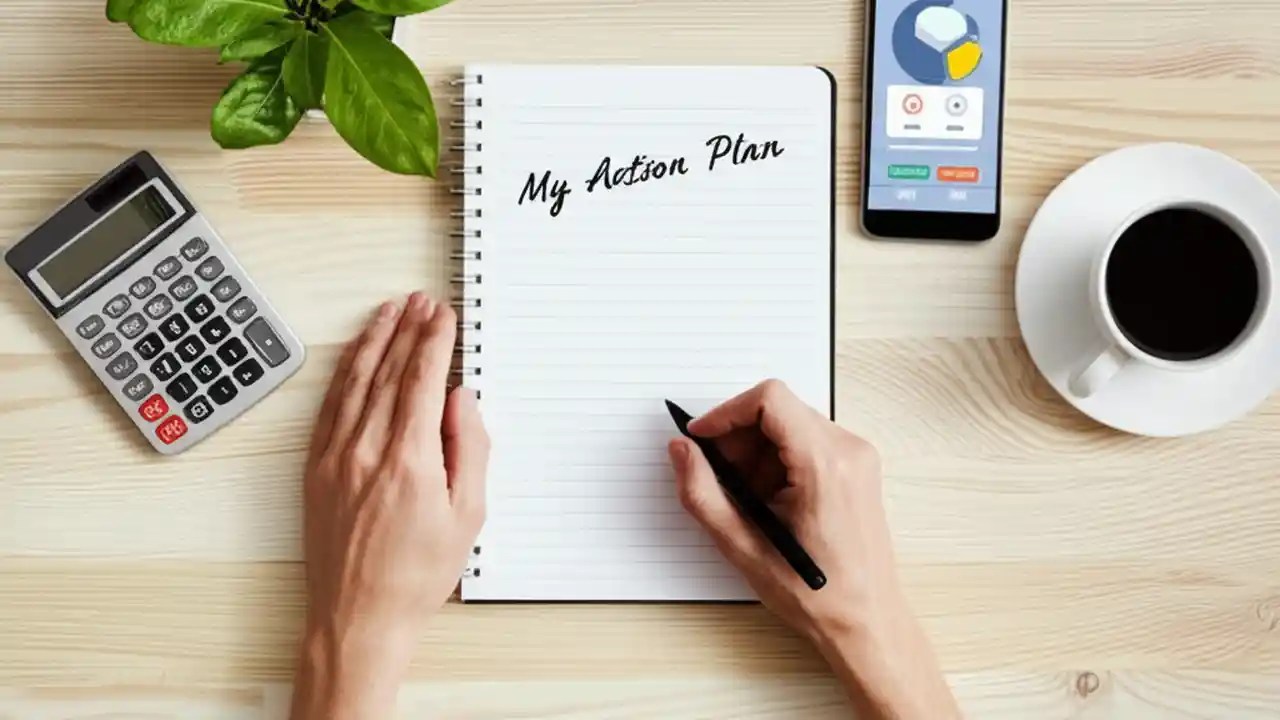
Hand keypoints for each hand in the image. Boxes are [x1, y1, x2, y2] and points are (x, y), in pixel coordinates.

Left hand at [291, 293, 488, 719]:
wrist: (358, 618)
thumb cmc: (415, 576)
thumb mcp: (468, 516)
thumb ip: (469, 449)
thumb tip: (460, 401)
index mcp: (408, 460)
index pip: (421, 380)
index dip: (434, 341)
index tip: (443, 316)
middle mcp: (365, 450)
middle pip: (387, 372)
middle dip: (407, 330)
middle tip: (420, 302)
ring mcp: (334, 457)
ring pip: (354, 381)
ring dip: (373, 341)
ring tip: (389, 312)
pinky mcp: (315, 469)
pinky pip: (329, 407)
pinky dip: (343, 374)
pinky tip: (354, 357)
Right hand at [667, 380, 958, 719]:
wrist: (866, 621)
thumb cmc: (818, 594)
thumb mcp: (743, 546)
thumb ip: (702, 492)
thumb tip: (682, 451)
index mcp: (825, 465)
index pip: (769, 400)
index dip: (726, 413)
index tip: (702, 436)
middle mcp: (849, 451)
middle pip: (777, 410)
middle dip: (738, 438)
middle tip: (717, 476)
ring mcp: (857, 457)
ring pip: (789, 424)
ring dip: (756, 452)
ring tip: (746, 499)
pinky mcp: (856, 467)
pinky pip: (806, 441)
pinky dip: (777, 461)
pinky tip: (768, 500)